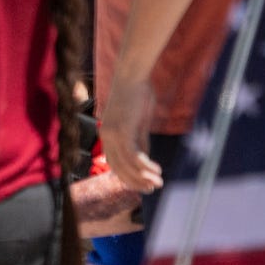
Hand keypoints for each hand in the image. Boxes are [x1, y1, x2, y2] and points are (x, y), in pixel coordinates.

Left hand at [98, 70, 162, 192]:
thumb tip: (144, 160)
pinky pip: (133, 156)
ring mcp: (112, 134)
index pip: (116, 164)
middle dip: (136, 181)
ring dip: (143, 177)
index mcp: (108, 134)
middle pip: (120, 168)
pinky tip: (157, 171)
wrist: (132, 75)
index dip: (129, 177)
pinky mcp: (122, 131)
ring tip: (158, 183)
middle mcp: (106, 136)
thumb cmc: (137, 94)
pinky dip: (145, 166)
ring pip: (127, 165)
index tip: (144, 185)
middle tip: (152, 189)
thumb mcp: (139, 122)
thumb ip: (140, 141)